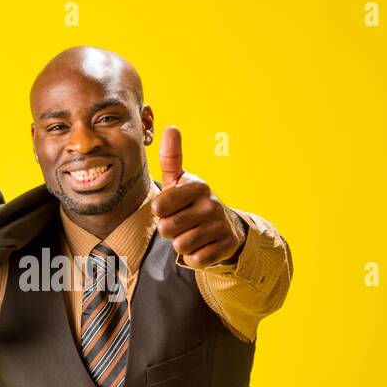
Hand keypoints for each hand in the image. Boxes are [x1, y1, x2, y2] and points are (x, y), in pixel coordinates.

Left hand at [151, 126, 242, 268]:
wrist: (226, 226)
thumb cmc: (193, 202)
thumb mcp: (180, 180)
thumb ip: (171, 157)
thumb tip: (171, 127)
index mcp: (197, 187)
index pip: (159, 206)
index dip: (160, 212)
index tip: (170, 209)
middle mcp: (211, 204)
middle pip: (168, 228)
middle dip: (169, 231)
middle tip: (181, 224)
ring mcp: (221, 225)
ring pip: (181, 245)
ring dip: (181, 245)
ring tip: (191, 235)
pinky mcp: (227, 245)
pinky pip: (196, 259)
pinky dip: (194, 257)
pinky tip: (202, 246)